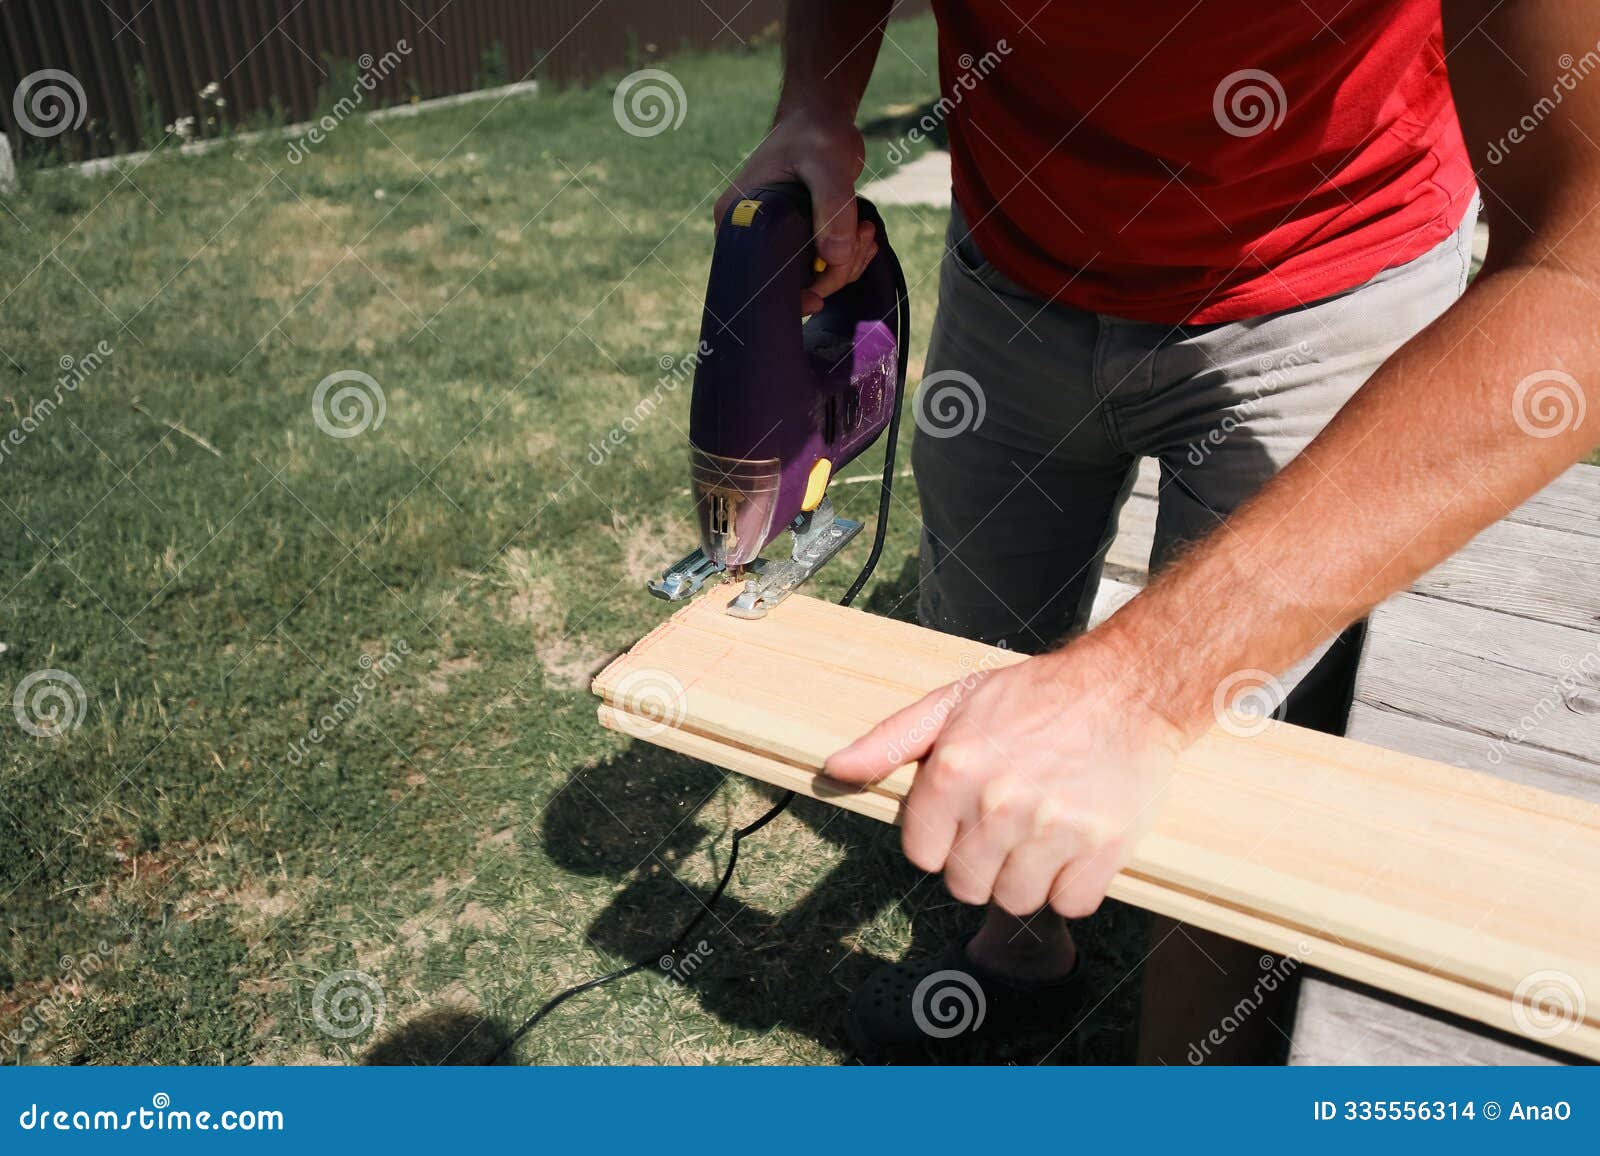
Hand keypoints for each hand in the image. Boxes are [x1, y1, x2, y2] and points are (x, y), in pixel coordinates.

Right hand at [715, 110, 877, 313]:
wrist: (822, 119)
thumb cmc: (815, 133)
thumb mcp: (825, 162)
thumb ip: (832, 205)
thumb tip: (835, 258)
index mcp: (739, 218)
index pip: (760, 277)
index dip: (793, 294)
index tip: (822, 297)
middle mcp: (752, 233)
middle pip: (792, 281)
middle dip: (835, 271)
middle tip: (863, 236)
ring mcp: (776, 237)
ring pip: (814, 275)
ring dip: (848, 262)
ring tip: (865, 229)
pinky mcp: (799, 237)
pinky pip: (824, 264)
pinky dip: (849, 256)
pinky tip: (863, 233)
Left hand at [823, 640, 1185, 917]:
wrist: (1125, 688)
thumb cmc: (1035, 695)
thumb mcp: (952, 702)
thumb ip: (890, 741)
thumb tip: (836, 769)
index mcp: (953, 770)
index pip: (921, 854)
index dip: (942, 840)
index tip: (966, 819)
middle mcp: (998, 803)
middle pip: (966, 886)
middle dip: (981, 863)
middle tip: (1007, 826)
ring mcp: (1052, 829)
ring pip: (1015, 901)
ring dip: (1026, 879)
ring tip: (1041, 835)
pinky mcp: (1102, 847)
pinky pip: (1069, 904)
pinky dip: (1071, 887)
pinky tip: (1073, 848)